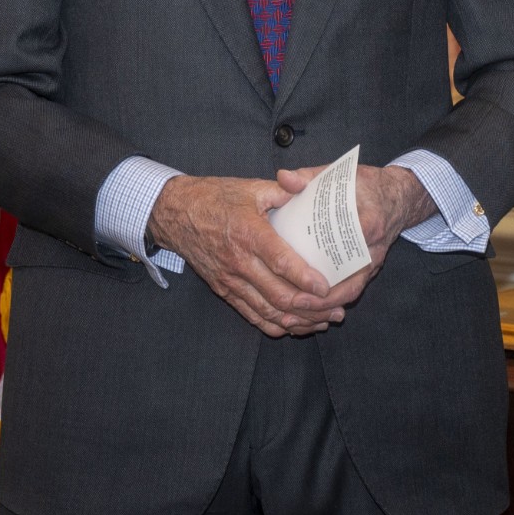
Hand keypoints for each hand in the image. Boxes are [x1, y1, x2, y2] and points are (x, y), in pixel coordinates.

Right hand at [148, 175, 351, 336]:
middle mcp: (239, 262)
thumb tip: (314, 190)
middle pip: (276, 294)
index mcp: (248, 233)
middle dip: (309, 306)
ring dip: (297, 320)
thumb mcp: (252, 187)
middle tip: (336, 307)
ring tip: (324, 321)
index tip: (326, 287)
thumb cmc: (217, 198)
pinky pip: (251, 315)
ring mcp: (230, 280)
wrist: (177, 214)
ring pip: (266, 310)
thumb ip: (285, 191)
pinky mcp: (224, 291)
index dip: (304, 277)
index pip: (280, 261)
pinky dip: (274, 325)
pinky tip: (295, 326)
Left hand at [275, 162, 434, 307]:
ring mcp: (374, 261)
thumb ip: (309, 176)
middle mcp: (373, 247)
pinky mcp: (370, 269)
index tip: (303, 274)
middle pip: (350, 282)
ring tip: (295, 316)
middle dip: (322, 299)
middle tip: (292, 304)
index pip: (348, 247)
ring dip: (324, 308)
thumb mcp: (339, 174)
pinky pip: (353, 291)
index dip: (329, 264)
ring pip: (351, 292)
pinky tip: (308, 311)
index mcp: (368, 221)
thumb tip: (283, 177)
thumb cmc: (366, 184)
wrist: (398, 196)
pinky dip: (332, 304)